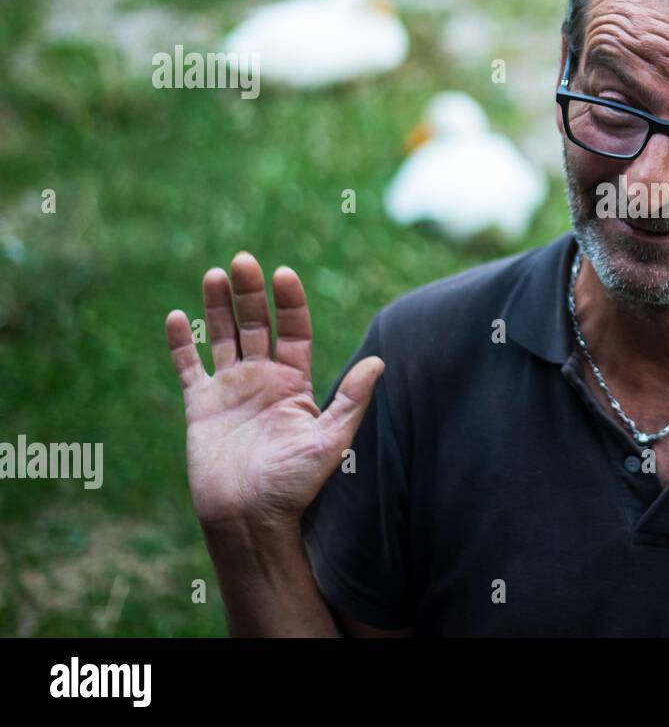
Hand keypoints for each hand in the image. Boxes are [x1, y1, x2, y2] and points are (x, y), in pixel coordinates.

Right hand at [165, 252, 383, 531]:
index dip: (288, 301)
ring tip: (216, 274)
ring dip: (217, 306)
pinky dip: (181, 344)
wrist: (250, 518)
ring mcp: (230, 390)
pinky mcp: (201, 406)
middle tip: (244, 260)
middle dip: (250, 293)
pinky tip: (177, 316)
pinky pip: (189, 368)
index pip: (293, 329)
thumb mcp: (331, 440)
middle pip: (255, 324)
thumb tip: (380, 362)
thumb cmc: (295, 485)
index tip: (283, 275)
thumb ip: (352, 399)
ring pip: (222, 337)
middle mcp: (262, 379)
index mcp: (294, 382)